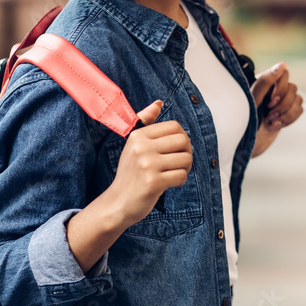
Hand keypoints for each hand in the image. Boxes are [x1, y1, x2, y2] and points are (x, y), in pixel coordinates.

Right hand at [106, 100, 192, 225]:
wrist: (117, 203)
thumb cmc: (131, 173)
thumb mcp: (134, 145)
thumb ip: (145, 122)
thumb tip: (159, 103)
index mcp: (138, 136)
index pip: (175, 126)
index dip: (182, 138)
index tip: (176, 149)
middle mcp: (141, 147)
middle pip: (183, 140)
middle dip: (187, 152)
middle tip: (179, 162)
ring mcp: (147, 165)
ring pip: (186, 158)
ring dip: (185, 168)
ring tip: (173, 172)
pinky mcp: (153, 182)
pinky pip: (182, 175)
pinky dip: (180, 180)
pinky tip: (169, 183)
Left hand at [250, 62, 303, 156]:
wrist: (244, 146)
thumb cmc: (244, 121)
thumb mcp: (253, 100)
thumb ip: (266, 81)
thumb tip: (283, 64)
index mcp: (263, 82)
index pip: (284, 73)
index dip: (280, 88)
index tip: (269, 101)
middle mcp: (273, 90)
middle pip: (292, 88)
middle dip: (282, 105)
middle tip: (268, 116)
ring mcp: (281, 102)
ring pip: (298, 99)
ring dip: (286, 114)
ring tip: (270, 123)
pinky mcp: (286, 113)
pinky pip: (300, 109)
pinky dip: (289, 119)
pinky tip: (275, 126)